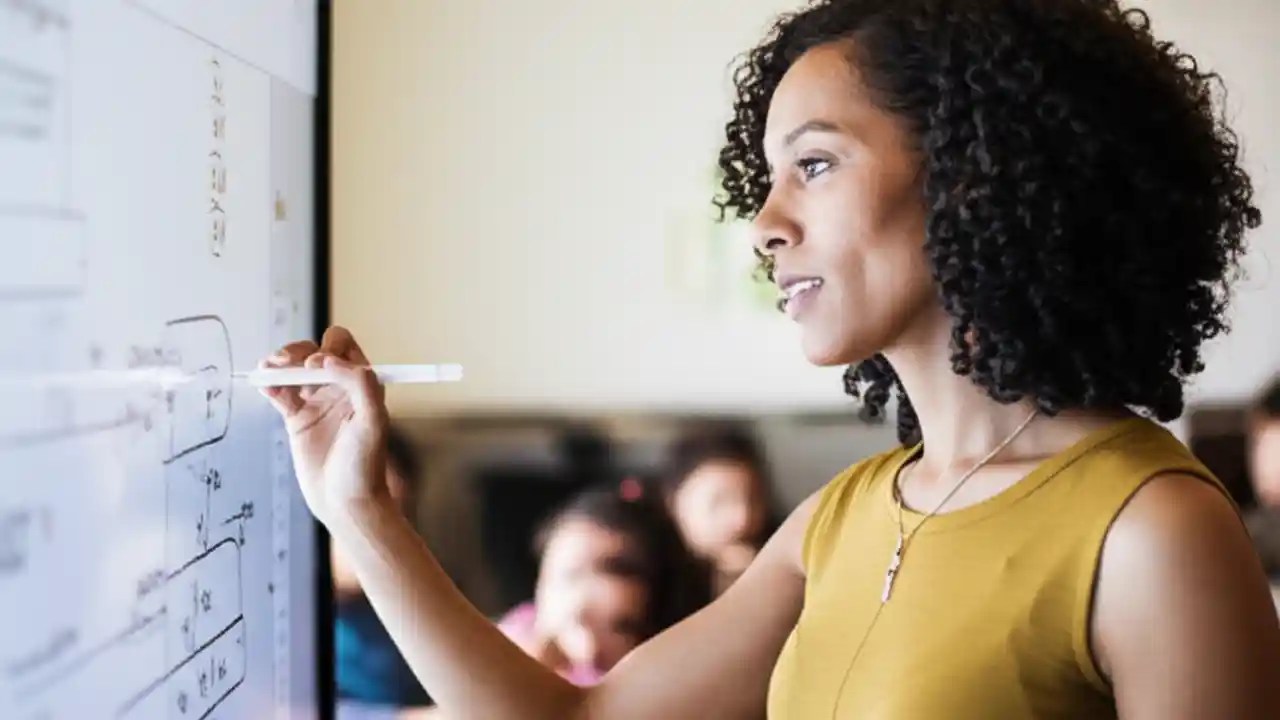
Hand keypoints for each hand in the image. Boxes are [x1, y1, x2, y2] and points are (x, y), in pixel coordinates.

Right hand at [259, 326, 390, 527]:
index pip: (342, 346)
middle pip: (312, 352)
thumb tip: (328, 360)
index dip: (328, 349)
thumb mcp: (373, 421)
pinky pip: (279, 393)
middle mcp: (339, 388)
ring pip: (293, 369)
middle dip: (297, 351)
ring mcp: (316, 402)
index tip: (316, 366)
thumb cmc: (365, 464)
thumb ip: (360, 384)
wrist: (346, 501)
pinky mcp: (297, 418)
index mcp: (361, 383)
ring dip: (279, 363)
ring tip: (268, 368)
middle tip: (286, 364)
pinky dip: (269, 385)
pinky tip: (263, 385)